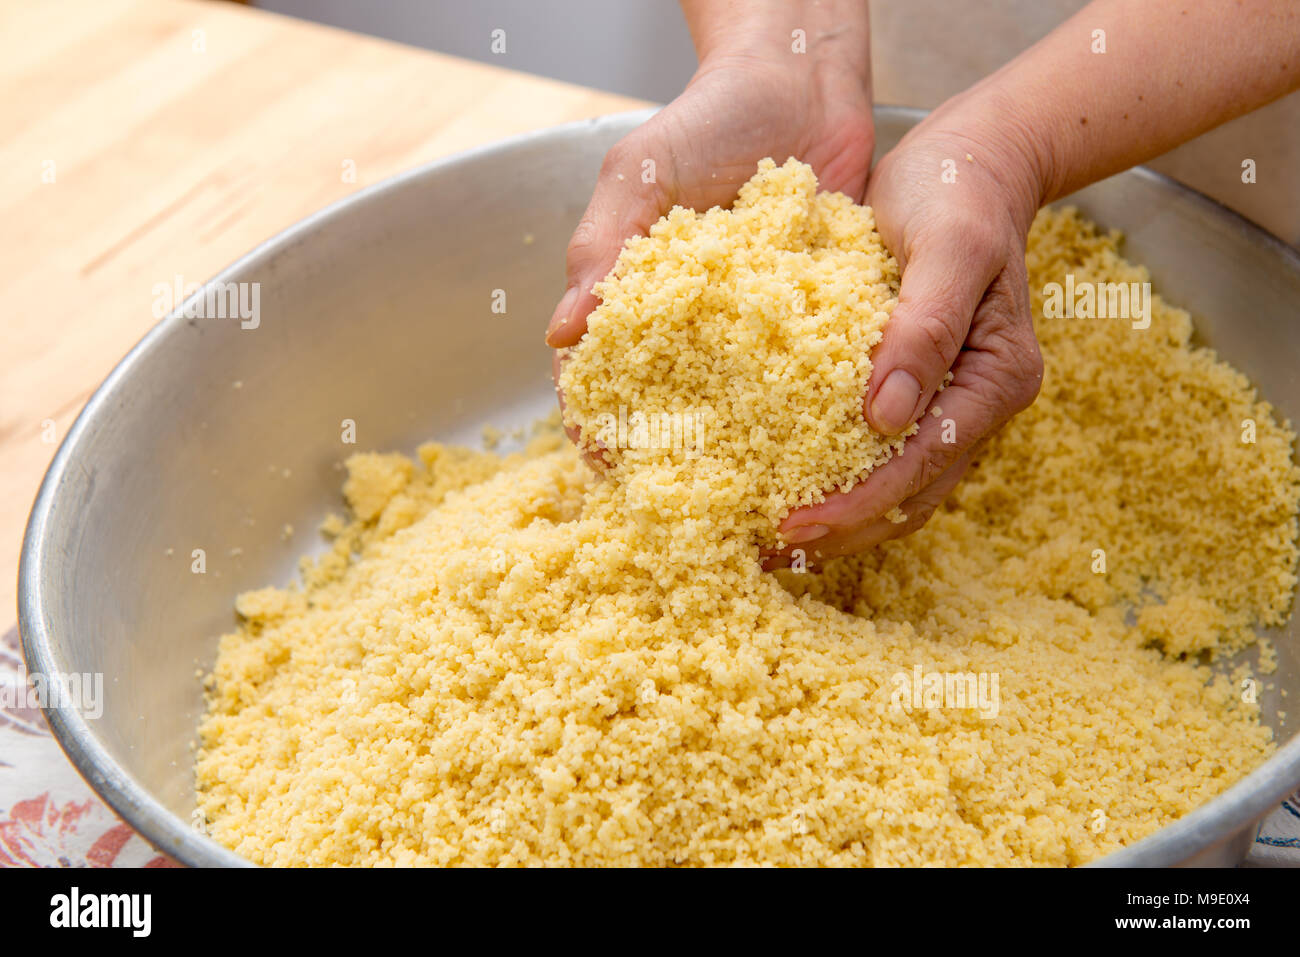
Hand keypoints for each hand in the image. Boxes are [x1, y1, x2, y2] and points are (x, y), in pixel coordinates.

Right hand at [547, 35, 873, 459]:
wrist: (802, 81)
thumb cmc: (708, 118)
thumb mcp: (641, 174)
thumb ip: (602, 249)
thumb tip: (560, 335)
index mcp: (636, 295)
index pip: (604, 375)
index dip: (598, 424)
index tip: (606, 467)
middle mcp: (692, 322)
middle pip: (669, 406)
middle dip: (669, 454)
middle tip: (682, 500)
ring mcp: (751, 326)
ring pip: (737, 403)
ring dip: (739, 447)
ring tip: (749, 493)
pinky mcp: (810, 319)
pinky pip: (804, 373)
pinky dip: (805, 408)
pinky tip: (815, 448)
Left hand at [767, 95, 1047, 567]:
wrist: (972, 160)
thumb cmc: (958, 192)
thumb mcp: (948, 246)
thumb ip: (925, 326)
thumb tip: (885, 416)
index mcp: (997, 379)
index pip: (924, 465)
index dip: (859, 503)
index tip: (791, 523)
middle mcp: (977, 403)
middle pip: (912, 495)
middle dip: (842, 530)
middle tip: (765, 549)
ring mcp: (949, 400)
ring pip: (897, 487)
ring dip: (838, 520)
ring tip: (768, 540)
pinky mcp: (915, 388)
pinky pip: (877, 452)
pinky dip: (835, 477)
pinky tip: (782, 484)